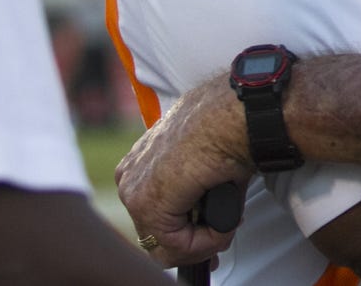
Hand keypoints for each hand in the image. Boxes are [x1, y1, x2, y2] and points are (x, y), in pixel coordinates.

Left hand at [115, 77, 252, 266]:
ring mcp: (134, 192)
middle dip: (192, 239)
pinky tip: (222, 226)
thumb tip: (208, 211)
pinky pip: (177, 246)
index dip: (186, 230)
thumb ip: (193, 187)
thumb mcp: (201, 157)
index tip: (214, 227)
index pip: (153, 214)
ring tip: (225, 227)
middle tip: (221, 233)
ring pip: (166, 244)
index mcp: (139, 162)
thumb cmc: (224, 126)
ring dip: (201, 242)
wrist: (231, 114)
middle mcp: (129, 177)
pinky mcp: (148, 205)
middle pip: (156, 232)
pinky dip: (205, 243)